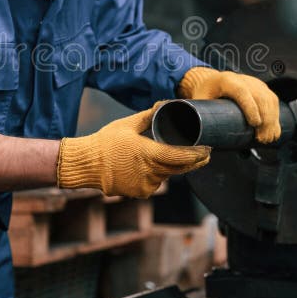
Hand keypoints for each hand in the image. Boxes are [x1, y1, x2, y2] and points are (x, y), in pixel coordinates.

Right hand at [57, 106, 210, 197]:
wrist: (87, 164)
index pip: (181, 157)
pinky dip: (157, 175)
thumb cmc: (106, 141)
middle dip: (193, 162)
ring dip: (171, 167)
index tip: (209, 150)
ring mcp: (145, 185)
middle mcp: (150, 172)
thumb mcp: (128, 124)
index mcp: (148, 153)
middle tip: (204, 154)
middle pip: (179, 168)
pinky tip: (151, 167)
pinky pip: (156, 183)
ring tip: (170, 156)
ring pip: (167, 175)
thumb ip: (148, 115)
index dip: (198, 155)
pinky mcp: (140, 193)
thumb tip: (163, 104)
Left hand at [178, 67, 280, 143]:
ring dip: (272, 121)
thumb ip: (199, 120)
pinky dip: (276, 118)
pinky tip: (274, 133)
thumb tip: (202, 146)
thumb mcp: (199, 103)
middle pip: (260, 97)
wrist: (211, 81)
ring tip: (266, 140)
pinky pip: (273, 102)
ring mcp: (255, 83)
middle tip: (261, 139)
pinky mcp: (262, 89)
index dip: (250, 107)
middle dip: (265, 119)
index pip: (241, 91)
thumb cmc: (204, 94)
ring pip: (269, 100)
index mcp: (226, 80)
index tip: (254, 124)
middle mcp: (244, 79)